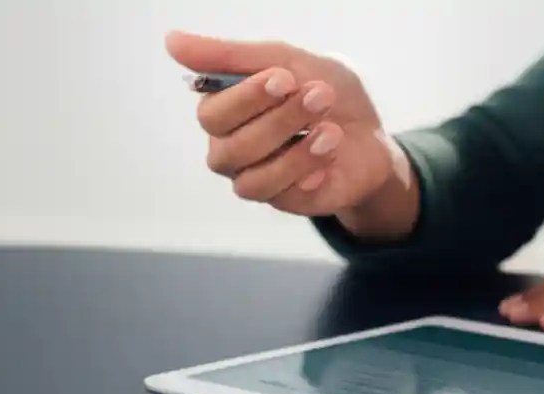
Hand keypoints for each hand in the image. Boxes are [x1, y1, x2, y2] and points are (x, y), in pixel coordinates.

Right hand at [166, 31, 418, 237]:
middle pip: (232, 147)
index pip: (212, 114)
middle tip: (321, 95)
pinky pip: (283, 196)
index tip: (286, 77)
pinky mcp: (285, 202)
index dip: (248, 97)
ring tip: (332, 130)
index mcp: (225, 113)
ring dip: (297, 150)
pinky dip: (310, 170)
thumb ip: (230, 55)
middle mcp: (231, 150)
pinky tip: (331, 153)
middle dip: (281, 119)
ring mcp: (255, 179)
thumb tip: (171, 41)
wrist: (372, 136)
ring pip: (253, 179)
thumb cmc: (325, 94)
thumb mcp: (287, 61)